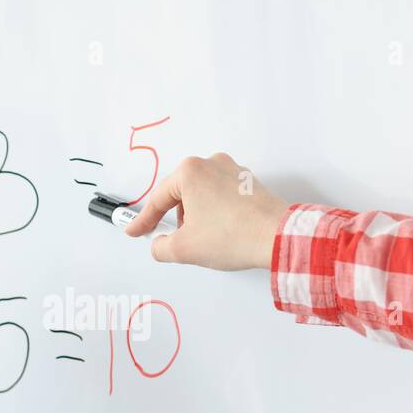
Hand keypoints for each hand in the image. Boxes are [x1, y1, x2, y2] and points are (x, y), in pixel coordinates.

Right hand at [123, 152, 292, 270]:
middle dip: (178, 220)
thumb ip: (160, 247)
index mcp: (190, 172)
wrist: (277, 238)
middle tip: (180, 243)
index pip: (158, 199)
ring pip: (203, 196)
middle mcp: (212, 164)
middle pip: (181, 195)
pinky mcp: (249, 183)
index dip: (143, 220)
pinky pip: (222, 198)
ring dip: (198, 218)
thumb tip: (160, 245)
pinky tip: (223, 234)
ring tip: (208, 241)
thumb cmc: (233, 236)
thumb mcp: (183, 249)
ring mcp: (233, 171)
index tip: (135, 231)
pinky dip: (217, 215)